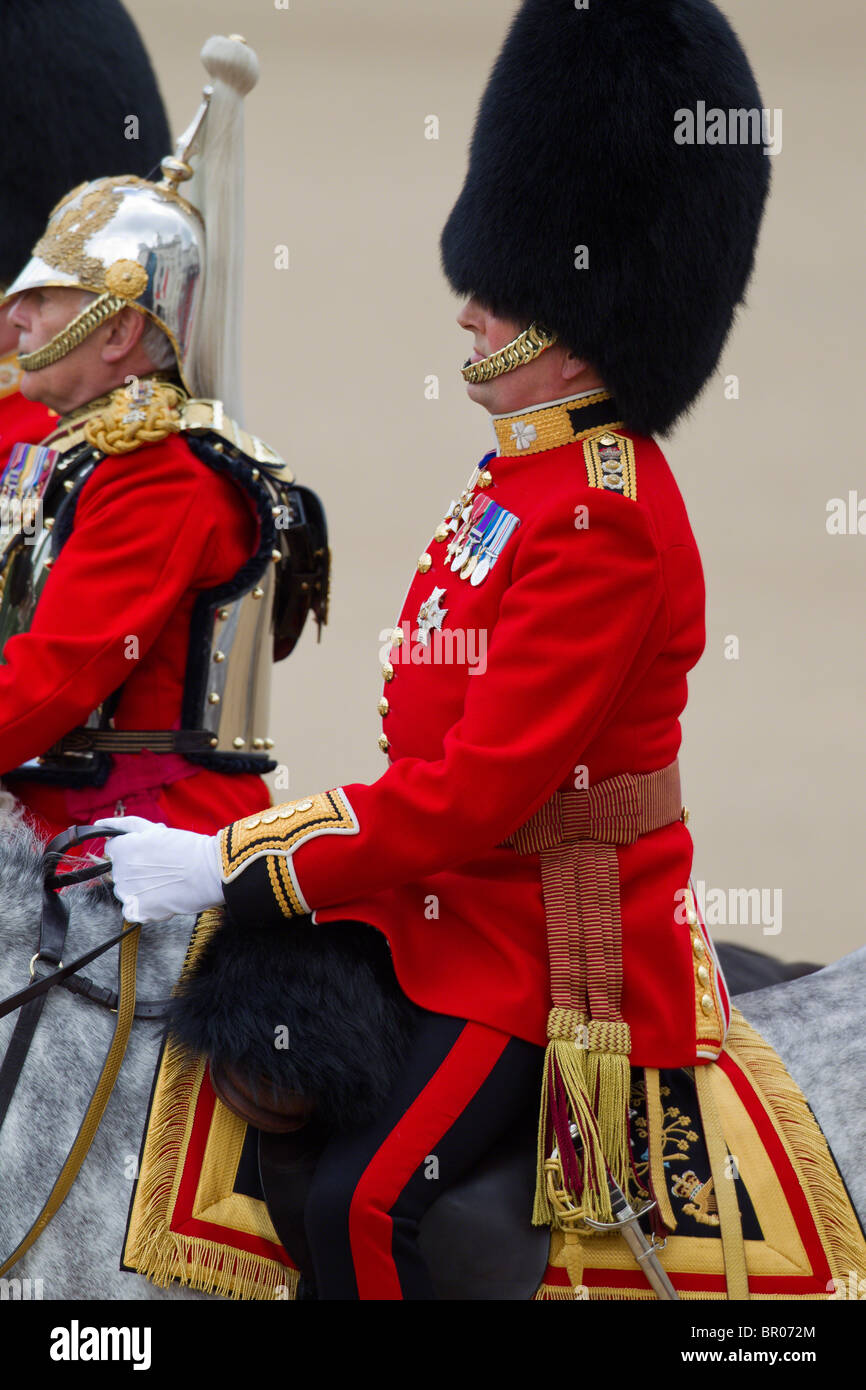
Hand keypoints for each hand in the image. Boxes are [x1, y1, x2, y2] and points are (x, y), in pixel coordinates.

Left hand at [93, 815, 223, 922]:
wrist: (209, 870)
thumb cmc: (185, 847)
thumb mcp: (152, 829)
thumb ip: (123, 825)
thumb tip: (97, 822)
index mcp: (121, 849)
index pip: (113, 850)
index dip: (132, 850)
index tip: (150, 853)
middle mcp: (119, 871)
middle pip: (120, 872)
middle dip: (136, 869)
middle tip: (162, 867)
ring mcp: (128, 893)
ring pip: (126, 891)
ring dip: (140, 888)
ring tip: (165, 882)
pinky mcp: (139, 911)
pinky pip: (132, 911)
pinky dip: (144, 907)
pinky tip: (162, 897)